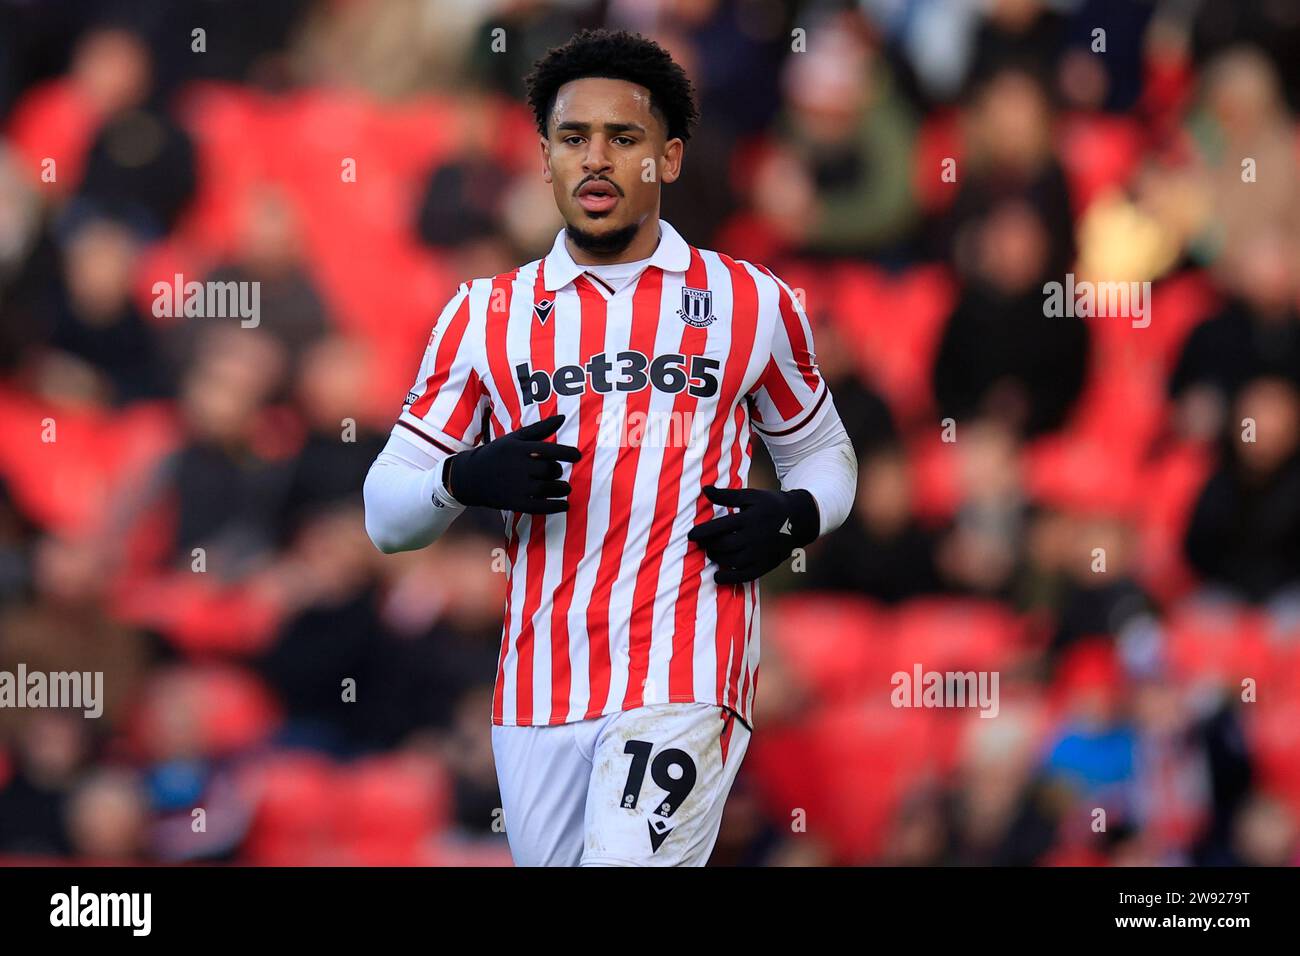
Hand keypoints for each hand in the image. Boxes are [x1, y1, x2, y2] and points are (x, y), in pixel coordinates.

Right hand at [445, 414, 580, 513]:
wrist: (470, 476)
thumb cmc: (497, 454)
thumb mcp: (515, 438)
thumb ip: (539, 429)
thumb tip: (562, 418)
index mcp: (520, 449)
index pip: (550, 450)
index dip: (567, 453)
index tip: (577, 456)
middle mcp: (519, 467)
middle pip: (550, 469)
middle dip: (558, 471)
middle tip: (557, 472)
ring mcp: (516, 486)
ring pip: (548, 488)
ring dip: (561, 488)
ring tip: (564, 488)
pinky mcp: (514, 502)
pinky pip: (540, 506)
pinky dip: (555, 507)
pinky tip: (565, 505)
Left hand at [687, 484, 819, 584]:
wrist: (800, 519)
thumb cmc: (770, 505)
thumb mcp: (751, 496)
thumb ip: (727, 496)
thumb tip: (704, 490)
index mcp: (751, 518)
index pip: (721, 526)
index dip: (703, 532)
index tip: (691, 535)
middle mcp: (756, 537)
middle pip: (726, 545)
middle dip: (710, 545)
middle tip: (701, 544)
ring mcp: (762, 553)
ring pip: (734, 560)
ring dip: (718, 558)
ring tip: (711, 553)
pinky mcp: (766, 565)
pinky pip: (746, 575)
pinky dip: (730, 578)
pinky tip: (718, 576)